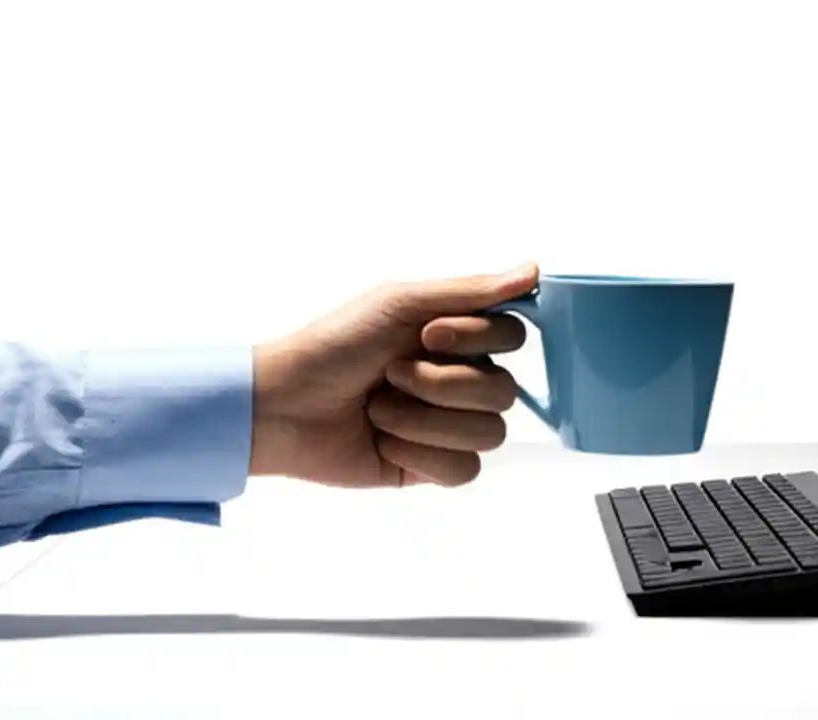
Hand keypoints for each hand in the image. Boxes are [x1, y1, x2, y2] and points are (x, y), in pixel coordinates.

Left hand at [249, 263, 537, 487]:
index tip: (427, 335)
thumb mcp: (401, 302)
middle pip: (505, 392)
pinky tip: (385, 444)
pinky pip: (465, 470)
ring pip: (489, 434)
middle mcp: (463, 380)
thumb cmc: (335, 344)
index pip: (513, 337)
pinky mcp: (434, 467)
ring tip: (380, 411)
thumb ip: (472, 291)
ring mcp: (451, 426)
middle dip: (440, 386)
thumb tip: (533, 270)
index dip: (476, 340)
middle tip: (390, 376)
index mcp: (459, 337)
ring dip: (424, 422)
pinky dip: (419, 456)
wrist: (284, 405)